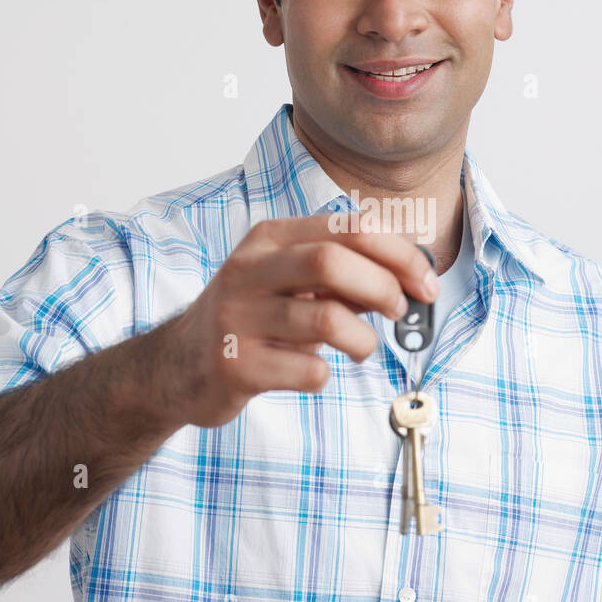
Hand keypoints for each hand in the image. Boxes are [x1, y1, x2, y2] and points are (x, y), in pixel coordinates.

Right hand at [151, 215, 439, 427]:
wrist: (176, 366)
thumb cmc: (251, 318)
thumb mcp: (289, 280)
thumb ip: (342, 273)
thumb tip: (412, 276)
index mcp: (269, 239)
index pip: (347, 227)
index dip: (398, 253)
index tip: (425, 282)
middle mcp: (248, 270)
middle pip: (331, 261)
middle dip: (383, 287)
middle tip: (398, 312)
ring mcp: (237, 318)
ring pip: (326, 319)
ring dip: (362, 340)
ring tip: (358, 349)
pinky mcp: (234, 365)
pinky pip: (308, 370)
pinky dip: (325, 374)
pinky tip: (313, 371)